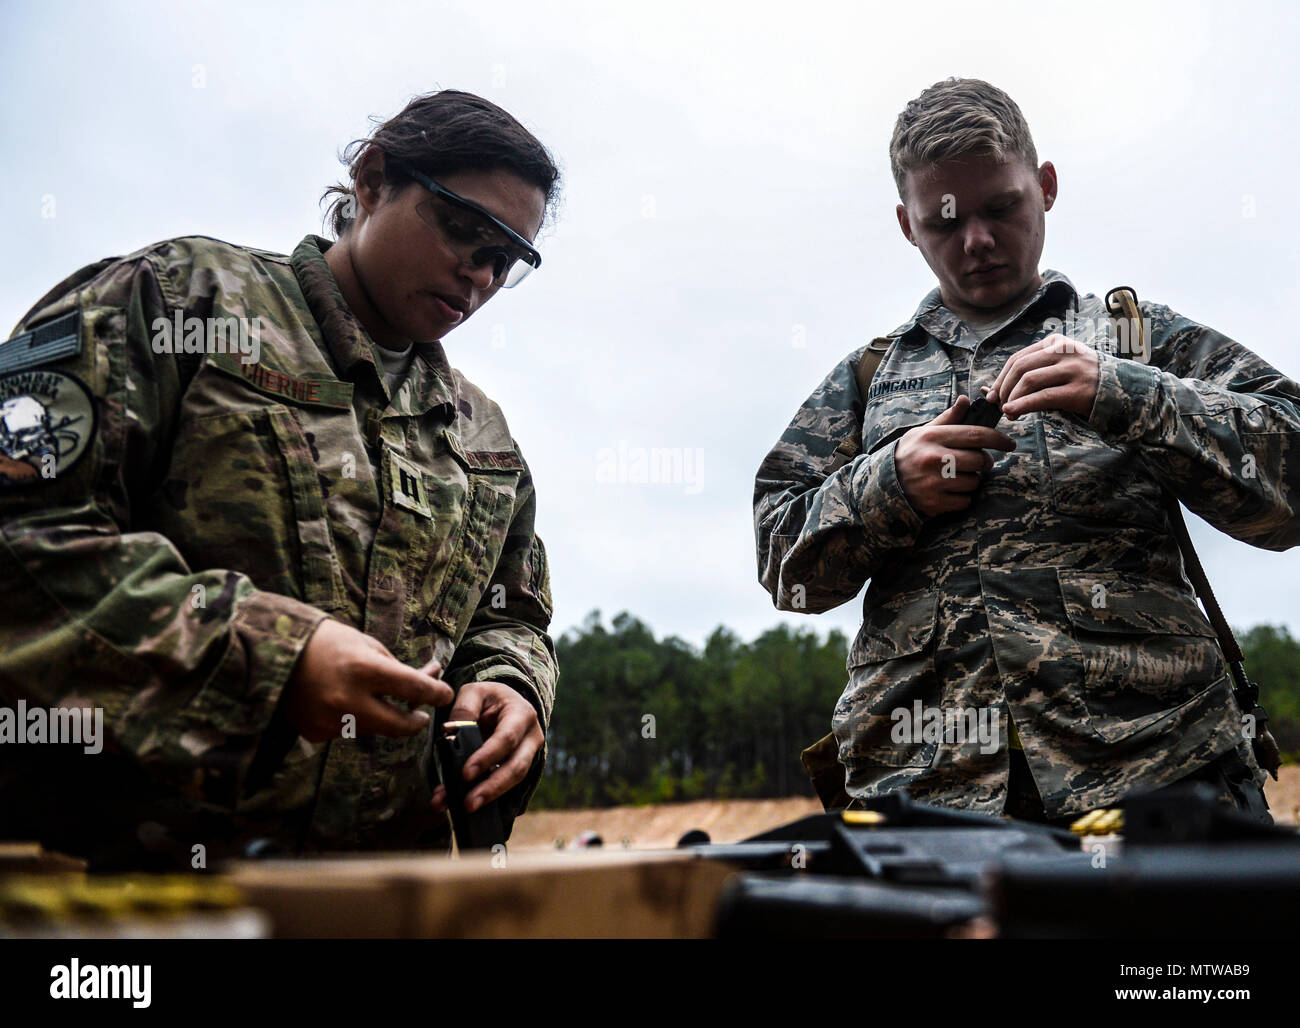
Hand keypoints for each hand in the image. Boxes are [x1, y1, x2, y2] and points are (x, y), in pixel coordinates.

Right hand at [283, 619, 452, 741]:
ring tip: (367, 693)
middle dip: (416, 721)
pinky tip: (337, 699)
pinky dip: (351, 719)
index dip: (436, 693)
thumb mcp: (367, 645)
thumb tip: (430, 679)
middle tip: (420, 716)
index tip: (445, 694)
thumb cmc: (328, 642)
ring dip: (379, 716)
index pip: (414, 689)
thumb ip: (398, 668)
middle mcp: (349, 700)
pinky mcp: (316, 733)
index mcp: (364, 670)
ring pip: (373, 728)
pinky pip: (347, 731)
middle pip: (399, 726)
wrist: (274, 653)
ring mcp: (331, 720)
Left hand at [430, 681, 543, 814]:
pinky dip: (483, 796)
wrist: (505, 703)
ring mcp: (528, 756)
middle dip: (492, 788)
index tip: (466, 774)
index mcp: (522, 714)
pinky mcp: (517, 769)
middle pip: (517, 768)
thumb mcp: (475, 692)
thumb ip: (464, 709)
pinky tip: (460, 804)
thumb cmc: (489, 698)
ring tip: (464, 809)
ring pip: (513, 782)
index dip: (487, 758)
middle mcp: (531, 738)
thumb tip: (451, 732)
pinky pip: (503, 786)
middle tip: (468, 804)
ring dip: (488, 797)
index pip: (506, 739)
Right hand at [894, 395, 1016, 517]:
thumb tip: (965, 400)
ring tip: (957, 477)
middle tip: (979, 462)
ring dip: (971, 480)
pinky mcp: (934, 502)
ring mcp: (934, 482)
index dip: (998, 439)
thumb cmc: (909, 454)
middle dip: (985, 462)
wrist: (883, 483)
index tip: (1009, 444)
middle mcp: (934, 458)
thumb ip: (947, 418)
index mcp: (933, 437)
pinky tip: (949, 491)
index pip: (976, 434)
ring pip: (974, 482)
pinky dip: (962, 497)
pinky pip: (964, 500)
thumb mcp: (923, 432)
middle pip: (979, 460)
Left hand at [988, 334, 1099, 419]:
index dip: (1001, 378)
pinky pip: (1043, 397)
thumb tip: (992, 390)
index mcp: (1055, 342)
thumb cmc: (1081, 379)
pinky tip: (1013, 413)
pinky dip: (1023, 405)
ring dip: (1012, 399)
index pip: (1018, 358)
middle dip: (1004, 389)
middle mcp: (1064, 351)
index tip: (992, 394)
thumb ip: (1032, 371)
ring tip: (1008, 413)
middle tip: (998, 405)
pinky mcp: (1078, 390)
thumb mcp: (1059, 366)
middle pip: (1020, 367)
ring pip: (1029, 380)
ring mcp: (1073, 369)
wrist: (1120, 388)